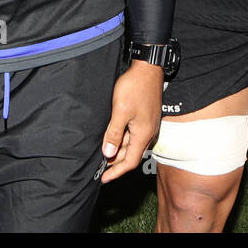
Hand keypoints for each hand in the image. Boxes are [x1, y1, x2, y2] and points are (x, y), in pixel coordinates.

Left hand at [100, 60, 162, 182]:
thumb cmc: (134, 87)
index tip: (103, 179)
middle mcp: (148, 132)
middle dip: (115, 162)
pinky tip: (113, 136)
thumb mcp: (120, 111)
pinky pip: (134, 134)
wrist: (148, 68)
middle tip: (99, 166)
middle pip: (131, 155)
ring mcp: (148, 124)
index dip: (116, 172)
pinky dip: (123, 139)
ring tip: (103, 151)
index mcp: (143, 134)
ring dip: (118, 150)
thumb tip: (108, 153)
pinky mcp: (146, 116)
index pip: (130, 162)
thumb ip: (114, 133)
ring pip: (132, 144)